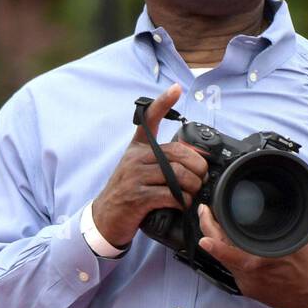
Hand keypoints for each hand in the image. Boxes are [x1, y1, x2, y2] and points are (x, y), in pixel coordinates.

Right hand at [92, 83, 209, 246]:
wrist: (105, 218)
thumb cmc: (128, 193)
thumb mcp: (139, 169)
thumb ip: (161, 160)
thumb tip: (193, 161)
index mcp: (138, 148)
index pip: (150, 118)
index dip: (164, 102)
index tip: (176, 88)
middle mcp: (136, 158)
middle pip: (178, 153)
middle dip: (198, 168)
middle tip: (202, 178)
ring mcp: (135, 176)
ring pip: (178, 175)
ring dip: (193, 187)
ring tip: (193, 194)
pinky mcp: (137, 196)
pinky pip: (170, 195)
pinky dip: (182, 201)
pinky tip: (182, 204)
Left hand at [197, 202, 307, 307]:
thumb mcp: (307, 234)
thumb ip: (292, 218)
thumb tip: (286, 198)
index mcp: (262, 260)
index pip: (226, 246)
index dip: (210, 230)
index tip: (205, 214)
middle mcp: (251, 274)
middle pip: (219, 251)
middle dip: (210, 230)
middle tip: (207, 213)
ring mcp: (249, 284)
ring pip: (225, 261)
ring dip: (219, 243)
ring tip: (217, 225)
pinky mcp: (250, 291)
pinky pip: (234, 270)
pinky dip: (231, 256)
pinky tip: (233, 245)